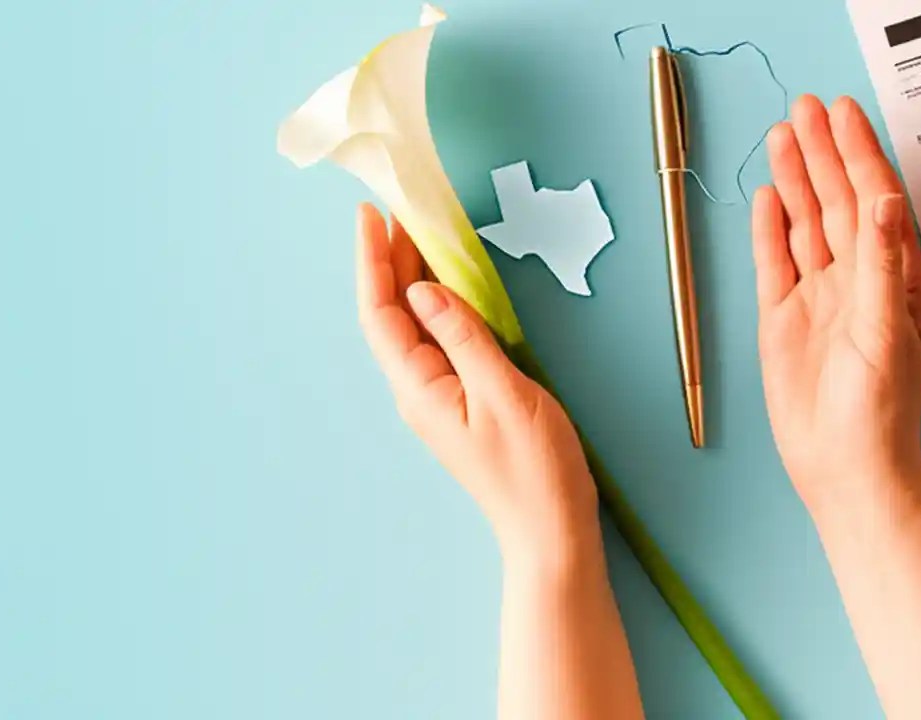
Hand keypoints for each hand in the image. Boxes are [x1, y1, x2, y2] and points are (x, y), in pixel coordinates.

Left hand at [354, 204, 599, 563]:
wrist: (550, 530)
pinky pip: (437, 341)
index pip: (381, 314)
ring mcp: (438, 397)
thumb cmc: (534, 468)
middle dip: (390, 260)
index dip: (372, 262)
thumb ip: (464, 336)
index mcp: (420, 388)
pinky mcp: (460, 400)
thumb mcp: (504, 392)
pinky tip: (449, 285)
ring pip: (413, 326)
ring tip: (418, 232)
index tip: (370, 215)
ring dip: (412, 277)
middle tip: (398, 208)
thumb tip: (424, 289)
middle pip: (391, 315)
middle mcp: (419, 390)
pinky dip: (439, 303)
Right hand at [753, 96, 920, 510]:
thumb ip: (882, 264)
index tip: (843, 115)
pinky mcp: (782, 320)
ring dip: (796, 180)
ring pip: (804, 224)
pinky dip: (769, 229)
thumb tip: (885, 202)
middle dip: (822, 153)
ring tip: (782, 137)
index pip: (874, 201)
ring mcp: (817, 298)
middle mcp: (855, 281)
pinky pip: (774, 262)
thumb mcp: (885, 332)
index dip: (859, 154)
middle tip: (806, 108)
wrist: (842, 467)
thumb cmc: (879, 413)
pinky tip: (768, 199)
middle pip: (836, 202)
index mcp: (891, 280)